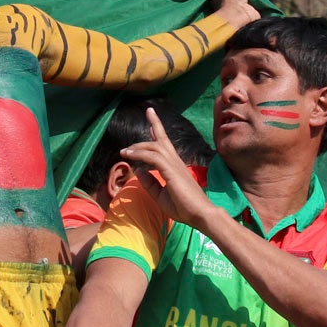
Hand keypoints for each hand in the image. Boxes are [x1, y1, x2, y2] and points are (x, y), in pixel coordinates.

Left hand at [120, 108, 213, 228]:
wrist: (201, 215)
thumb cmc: (185, 208)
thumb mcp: (161, 196)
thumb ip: (150, 183)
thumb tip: (138, 171)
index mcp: (175, 167)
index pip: (165, 146)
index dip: (157, 133)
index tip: (151, 124)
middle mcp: (176, 162)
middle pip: (163, 139)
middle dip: (156, 123)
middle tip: (148, 111)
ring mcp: (175, 165)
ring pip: (155, 146)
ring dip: (138, 146)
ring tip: (124, 150)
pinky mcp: (171, 170)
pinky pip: (152, 157)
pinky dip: (139, 154)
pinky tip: (129, 155)